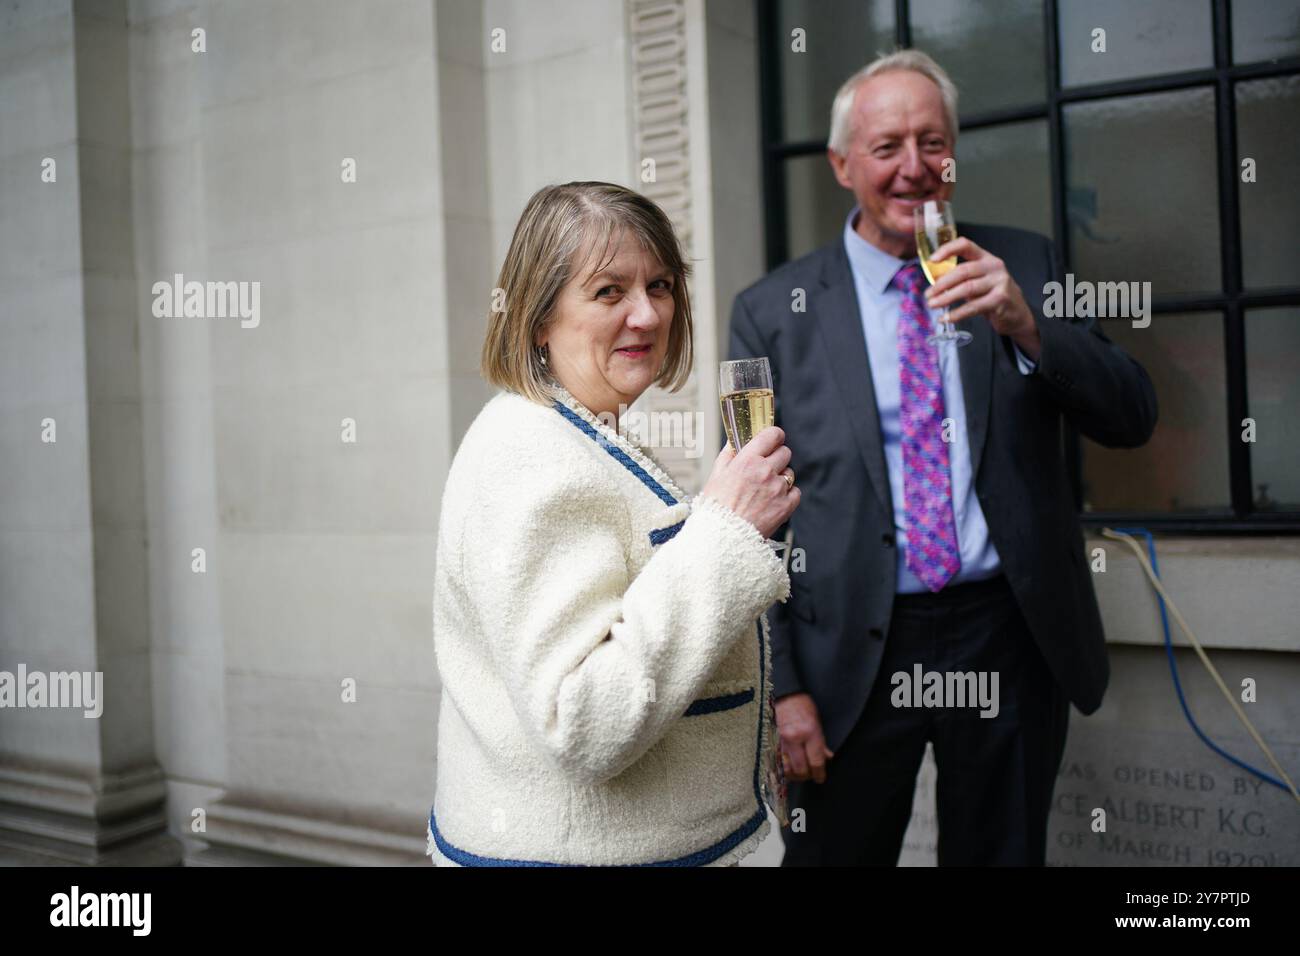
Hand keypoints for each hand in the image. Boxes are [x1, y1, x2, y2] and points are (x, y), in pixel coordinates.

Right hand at [698, 426, 798, 538]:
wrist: (723, 538)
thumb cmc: (716, 508)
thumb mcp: (715, 476)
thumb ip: (728, 455)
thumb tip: (734, 441)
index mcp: (747, 460)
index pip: (772, 435)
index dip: (774, 436)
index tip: (773, 439)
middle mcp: (765, 471)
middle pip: (785, 452)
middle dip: (777, 457)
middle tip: (766, 467)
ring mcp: (777, 489)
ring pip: (790, 473)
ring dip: (781, 478)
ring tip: (765, 490)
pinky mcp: (786, 506)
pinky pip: (795, 492)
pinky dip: (787, 495)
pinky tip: (773, 501)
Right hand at [775, 692, 833, 783]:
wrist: (782, 694)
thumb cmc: (802, 705)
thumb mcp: (816, 721)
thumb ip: (821, 742)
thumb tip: (827, 758)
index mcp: (809, 732)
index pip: (816, 761)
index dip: (819, 774)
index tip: (820, 778)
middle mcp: (793, 738)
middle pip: (801, 769)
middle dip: (807, 775)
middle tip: (811, 774)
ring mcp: (779, 741)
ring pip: (787, 769)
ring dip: (794, 774)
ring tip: (799, 772)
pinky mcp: (769, 742)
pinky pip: (776, 762)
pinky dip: (783, 768)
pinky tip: (787, 766)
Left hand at [924, 235, 1040, 360]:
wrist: (1017, 313)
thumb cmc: (992, 295)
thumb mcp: (978, 281)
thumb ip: (960, 278)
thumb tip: (934, 280)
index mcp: (986, 258)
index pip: (966, 245)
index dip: (948, 249)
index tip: (932, 259)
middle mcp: (994, 267)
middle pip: (963, 270)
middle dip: (942, 283)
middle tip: (928, 294)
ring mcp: (1000, 282)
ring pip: (967, 288)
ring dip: (946, 298)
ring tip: (932, 304)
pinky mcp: (1000, 300)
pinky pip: (973, 307)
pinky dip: (957, 314)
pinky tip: (945, 318)